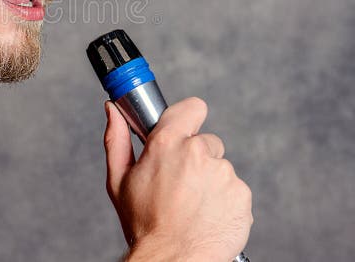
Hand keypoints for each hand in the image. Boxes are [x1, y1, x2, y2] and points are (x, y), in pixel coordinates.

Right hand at [103, 97, 252, 261]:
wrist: (173, 260)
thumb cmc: (143, 224)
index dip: (189, 118)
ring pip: (220, 168)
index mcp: (167, 143)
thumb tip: (113, 112)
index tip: (184, 131)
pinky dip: (225, 201)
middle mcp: (198, 152)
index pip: (193, 107)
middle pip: (207, 142)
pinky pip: (234, 190)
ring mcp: (223, 173)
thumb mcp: (119, 180)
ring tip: (192, 205)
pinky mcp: (241, 195)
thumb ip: (117, 140)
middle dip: (197, 158)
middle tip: (181, 184)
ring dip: (210, 182)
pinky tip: (207, 215)